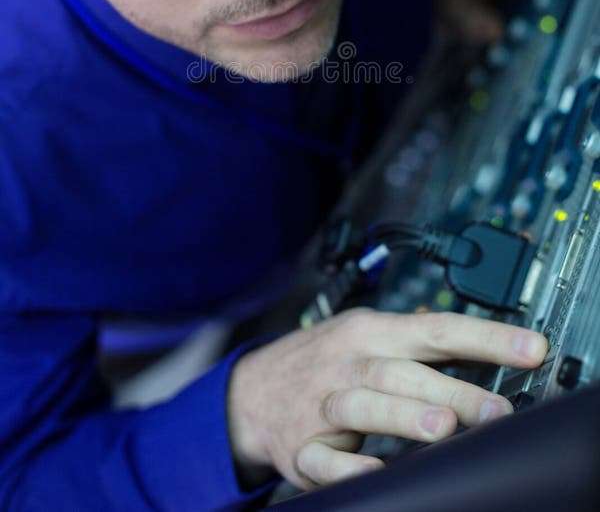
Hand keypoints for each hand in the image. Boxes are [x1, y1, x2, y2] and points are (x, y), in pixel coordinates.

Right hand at [227, 308, 546, 488]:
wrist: (251, 389)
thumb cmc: (321, 359)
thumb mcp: (365, 331)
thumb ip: (415, 333)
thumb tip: (472, 333)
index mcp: (371, 331)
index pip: (436, 328)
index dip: (486, 337)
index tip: (532, 348)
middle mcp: (348, 362)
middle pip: (403, 370)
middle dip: (453, 387)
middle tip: (498, 408)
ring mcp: (322, 404)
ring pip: (362, 405)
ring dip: (401, 414)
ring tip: (443, 426)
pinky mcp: (301, 447)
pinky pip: (324, 459)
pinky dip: (347, 464)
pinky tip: (374, 469)